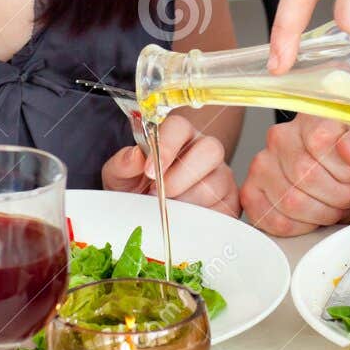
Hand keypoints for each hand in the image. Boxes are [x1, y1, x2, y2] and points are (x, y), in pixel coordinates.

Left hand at [102, 113, 237, 216]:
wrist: (146, 217)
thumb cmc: (137, 190)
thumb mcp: (120, 179)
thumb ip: (122, 165)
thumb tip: (134, 156)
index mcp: (178, 136)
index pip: (179, 127)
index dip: (167, 146)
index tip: (150, 171)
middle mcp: (204, 151)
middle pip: (210, 149)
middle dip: (182, 176)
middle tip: (159, 195)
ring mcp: (220, 176)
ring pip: (217, 183)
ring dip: (189, 202)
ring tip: (168, 212)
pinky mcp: (229, 202)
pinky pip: (225, 208)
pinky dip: (203, 219)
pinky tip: (185, 223)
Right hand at [239, 115, 349, 236]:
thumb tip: (349, 147)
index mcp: (315, 116)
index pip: (320, 142)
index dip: (345, 170)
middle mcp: (283, 134)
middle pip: (304, 175)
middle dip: (337, 197)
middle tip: (349, 194)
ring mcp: (263, 162)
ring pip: (290, 201)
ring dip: (321, 213)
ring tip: (333, 203)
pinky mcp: (252, 191)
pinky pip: (273, 220)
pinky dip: (300, 227)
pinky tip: (312, 214)